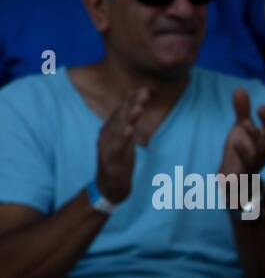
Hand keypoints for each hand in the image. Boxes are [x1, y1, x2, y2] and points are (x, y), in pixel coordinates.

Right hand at [95, 88, 148, 203]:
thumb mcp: (125, 141)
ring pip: (118, 129)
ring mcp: (107, 147)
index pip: (121, 111)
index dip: (132, 100)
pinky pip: (116, 147)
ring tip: (138, 106)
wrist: (108, 188)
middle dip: (132, 103)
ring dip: (128, 117)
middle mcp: (106, 135)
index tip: (145, 89)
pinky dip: (122, 137)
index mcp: (110, 130)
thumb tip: (136, 110)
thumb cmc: (118, 163)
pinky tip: (129, 129)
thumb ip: (129, 126)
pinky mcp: (110, 160)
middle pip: (120, 116)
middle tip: (144, 92)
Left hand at [220, 88, 264, 177]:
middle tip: (261, 107)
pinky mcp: (246, 169)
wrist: (235, 175)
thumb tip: (240, 88)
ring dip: (255, 135)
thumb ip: (243, 110)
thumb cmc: (244, 149)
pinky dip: (242, 153)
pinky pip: (247, 162)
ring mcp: (258, 159)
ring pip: (262, 149)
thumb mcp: (243, 126)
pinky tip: (235, 143)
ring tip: (245, 123)